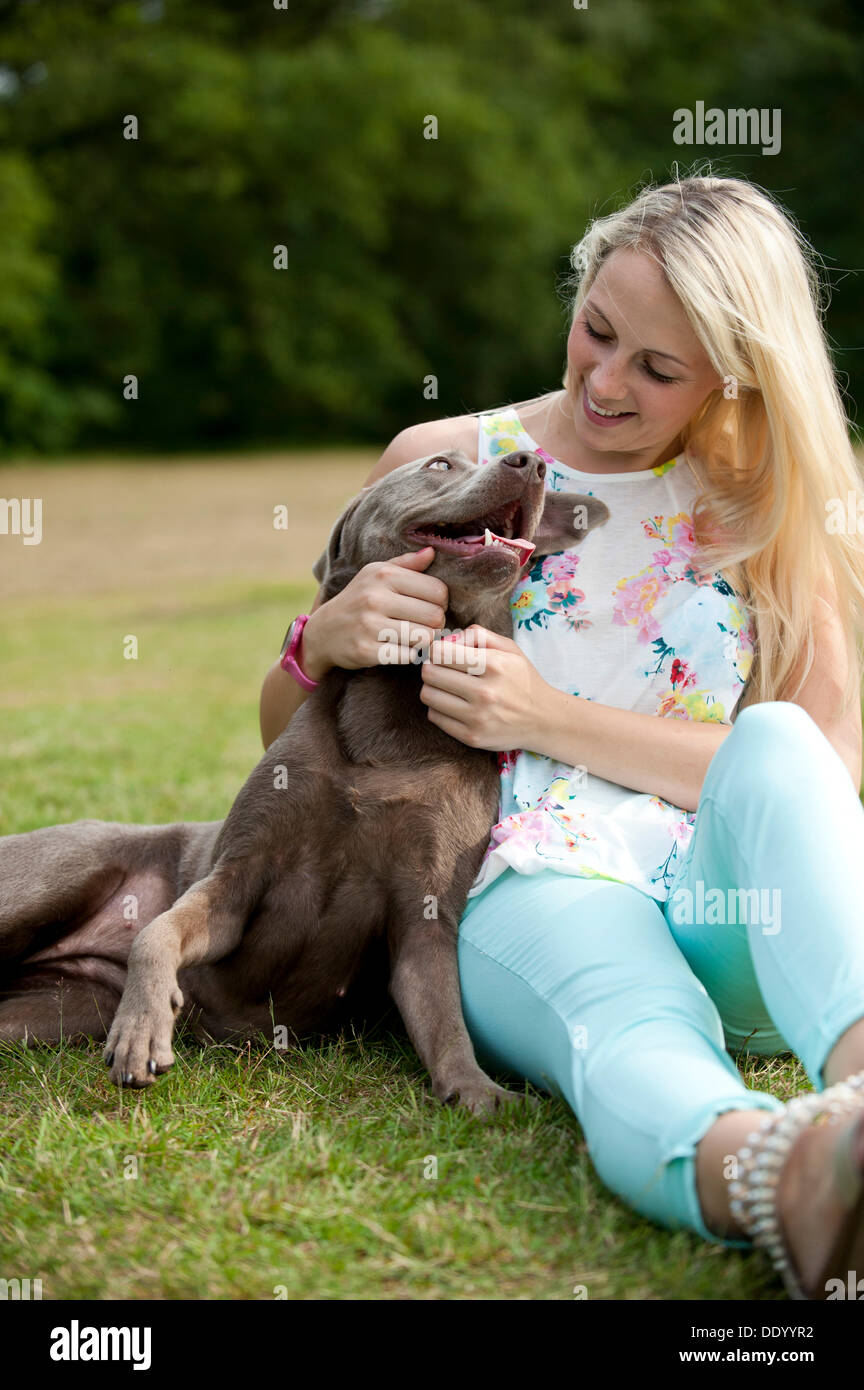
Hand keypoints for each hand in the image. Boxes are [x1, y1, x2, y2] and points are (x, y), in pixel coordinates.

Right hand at [301, 547, 448, 674]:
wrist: (323, 632)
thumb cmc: (358, 600)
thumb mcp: (376, 574)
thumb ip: (406, 564)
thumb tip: (432, 551)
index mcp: (383, 575)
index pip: (438, 590)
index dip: (441, 602)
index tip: (430, 606)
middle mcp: (375, 598)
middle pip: (435, 616)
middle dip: (435, 624)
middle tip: (424, 625)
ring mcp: (369, 625)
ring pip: (424, 637)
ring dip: (423, 640)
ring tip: (413, 636)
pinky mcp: (366, 650)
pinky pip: (408, 656)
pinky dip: (409, 654)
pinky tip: (400, 648)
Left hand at [419, 625, 549, 750]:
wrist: (544, 720)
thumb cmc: (521, 679)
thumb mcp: (509, 648)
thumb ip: (478, 635)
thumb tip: (446, 640)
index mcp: (494, 665)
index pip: (440, 653)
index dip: (437, 651)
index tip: (443, 655)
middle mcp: (485, 693)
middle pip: (429, 674)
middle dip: (432, 668)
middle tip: (442, 671)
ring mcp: (478, 718)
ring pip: (428, 696)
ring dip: (433, 689)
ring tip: (447, 687)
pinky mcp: (471, 737)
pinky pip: (434, 717)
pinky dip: (439, 709)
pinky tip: (453, 705)